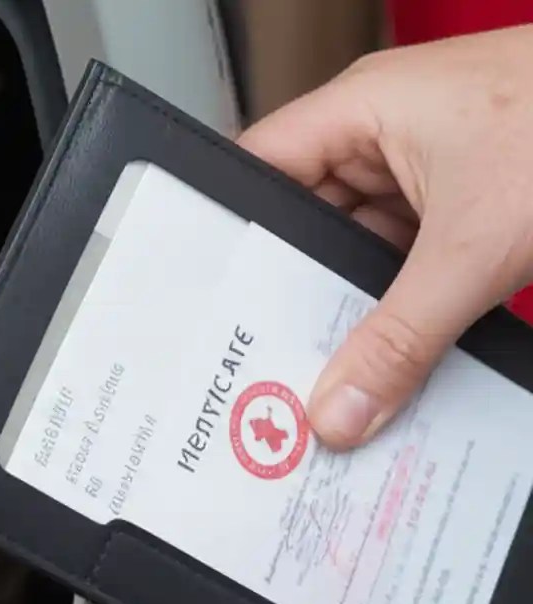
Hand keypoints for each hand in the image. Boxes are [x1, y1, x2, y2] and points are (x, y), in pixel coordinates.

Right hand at [237, 24, 532, 449]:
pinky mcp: (463, 196)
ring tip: (333, 366)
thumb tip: (341, 406)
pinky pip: (408, 257)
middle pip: (305, 224)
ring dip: (354, 302)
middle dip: (294, 292)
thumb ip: (404, 338)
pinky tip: (395, 349)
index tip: (212, 307)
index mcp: (358, 111)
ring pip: (358, 248)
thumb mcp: (477, 248)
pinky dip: (403, 301)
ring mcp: (423, 166)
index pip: (256, 172)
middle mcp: (380, 134)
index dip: (228, 238)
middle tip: (272, 360)